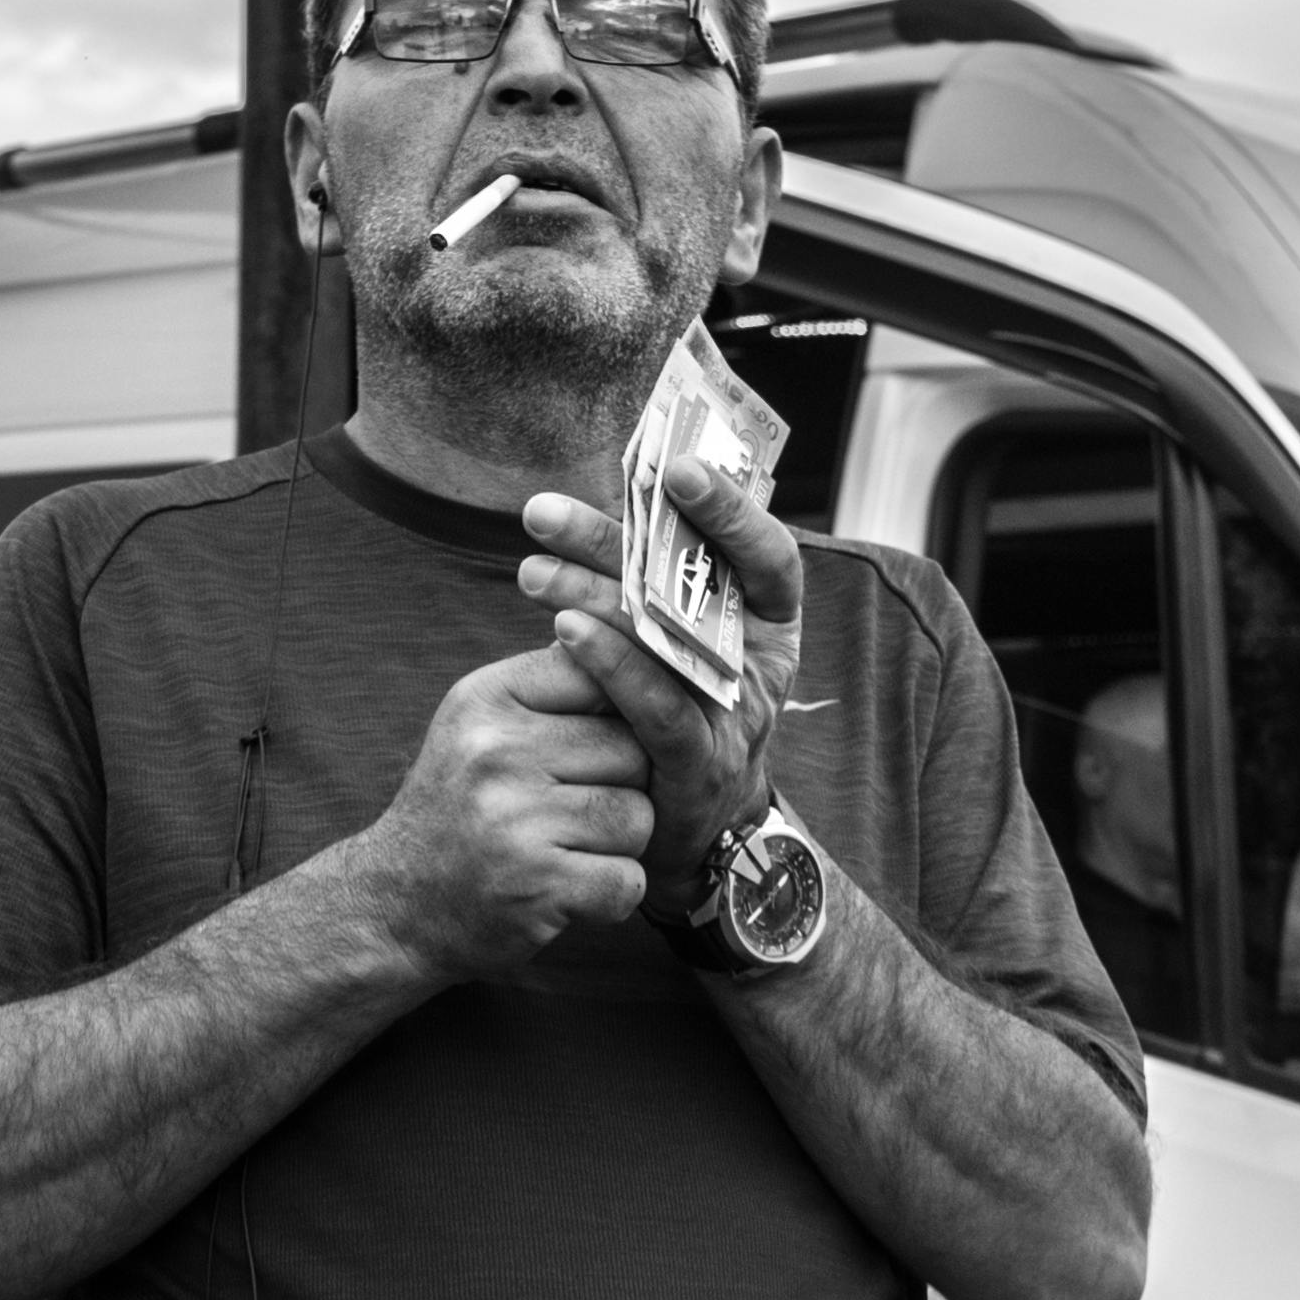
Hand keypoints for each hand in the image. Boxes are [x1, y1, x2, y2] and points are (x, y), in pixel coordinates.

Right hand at [340, 643, 654, 980]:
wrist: (396, 906)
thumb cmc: (458, 810)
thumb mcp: (480, 726)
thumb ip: (550, 685)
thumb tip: (631, 643)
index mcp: (486, 699)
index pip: (601, 675)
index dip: (616, 716)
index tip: (589, 750)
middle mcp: (496, 751)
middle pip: (633, 751)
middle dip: (620, 788)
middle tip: (569, 815)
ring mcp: (515, 820)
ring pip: (638, 817)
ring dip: (616, 846)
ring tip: (564, 851)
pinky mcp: (538, 885)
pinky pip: (628, 879)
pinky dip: (611, 895)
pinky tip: (569, 891)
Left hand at [517, 456, 805, 916]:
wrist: (683, 832)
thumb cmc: (667, 714)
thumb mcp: (674, 643)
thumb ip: (653, 584)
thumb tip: (586, 505)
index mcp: (766, 624)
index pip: (767, 554)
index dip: (732, 510)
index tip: (675, 467)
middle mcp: (761, 667)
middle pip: (702, 587)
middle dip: (619, 541)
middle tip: (542, 513)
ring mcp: (736, 720)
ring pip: (675, 644)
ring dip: (598, 599)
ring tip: (532, 573)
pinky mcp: (699, 768)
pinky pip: (658, 708)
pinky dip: (613, 666)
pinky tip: (564, 633)